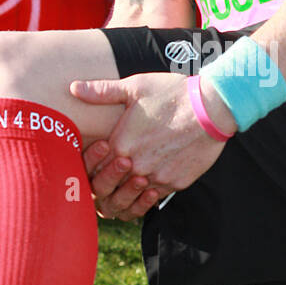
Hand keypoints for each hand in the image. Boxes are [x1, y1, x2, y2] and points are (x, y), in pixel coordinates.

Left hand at [71, 72, 230, 220]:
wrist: (212, 107)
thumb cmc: (173, 93)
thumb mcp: (135, 87)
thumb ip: (101, 91)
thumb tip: (73, 87)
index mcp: (119, 144)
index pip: (93, 169)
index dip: (91, 170)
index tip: (95, 164)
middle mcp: (135, 166)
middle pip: (109, 189)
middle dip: (105, 187)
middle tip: (107, 181)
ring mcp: (156, 177)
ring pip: (131, 198)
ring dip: (126, 194)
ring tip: (126, 186)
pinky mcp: (175, 184)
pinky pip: (154, 198)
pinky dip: (148, 195)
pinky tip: (147, 185)